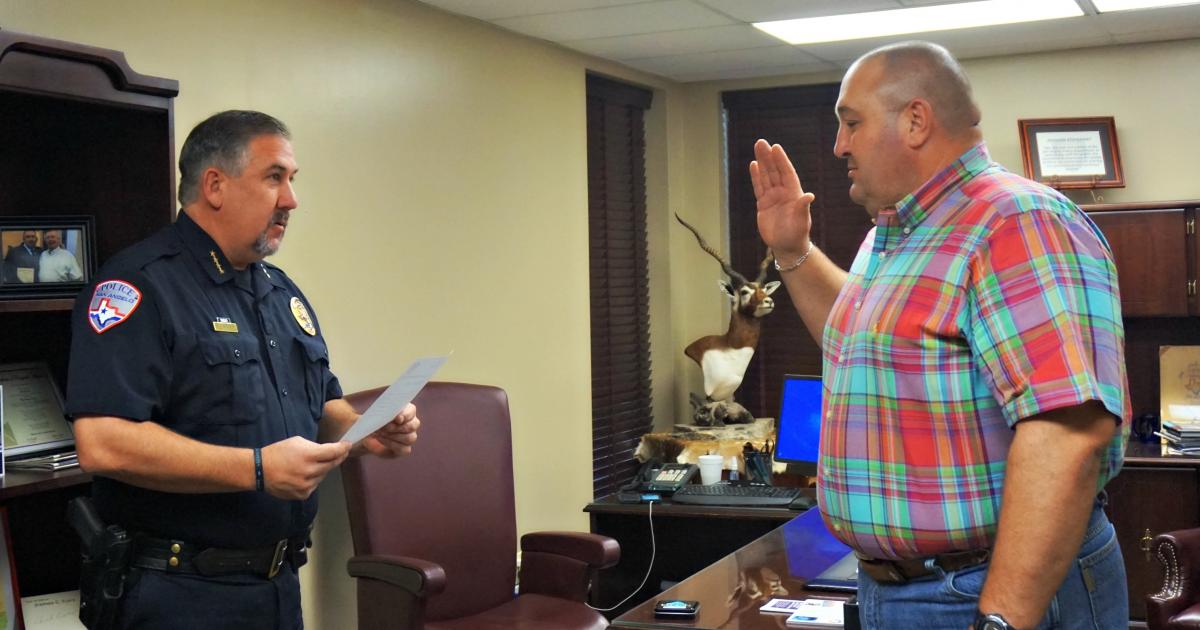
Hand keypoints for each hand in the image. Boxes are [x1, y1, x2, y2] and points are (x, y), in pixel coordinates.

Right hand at [261, 436, 350, 499]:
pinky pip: (315, 485)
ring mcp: (307, 485)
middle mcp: (309, 472)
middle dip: (338, 457)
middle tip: (342, 453)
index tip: (348, 445)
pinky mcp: (303, 494)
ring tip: (312, 464)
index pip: (333, 452)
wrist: (260, 471)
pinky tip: (304, 474)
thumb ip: (315, 447)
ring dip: (323, 469)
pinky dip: (313, 479)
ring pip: (323, 475)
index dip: (343, 448)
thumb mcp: (297, 442)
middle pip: (332, 465)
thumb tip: (328, 451)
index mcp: (308, 456)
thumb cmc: (278, 453)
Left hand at [352, 403, 418, 457]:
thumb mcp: (374, 415)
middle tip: (384, 427)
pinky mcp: (405, 449)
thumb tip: (385, 415)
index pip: (412, 411)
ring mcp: (410, 437)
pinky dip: (392, 445)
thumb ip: (382, 413)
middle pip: (413, 426)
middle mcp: (412, 424)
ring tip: (380, 433)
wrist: (367, 435)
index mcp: (407, 411)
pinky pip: (404, 449)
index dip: (406, 415)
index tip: (397, 418)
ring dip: (393, 436)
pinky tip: (382, 440)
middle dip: (397, 427)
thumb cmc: (373, 421)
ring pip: (410, 438)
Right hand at [749, 139, 815, 259]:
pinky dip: (756, 176)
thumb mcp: (801, 221)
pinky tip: (754, 165)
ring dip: (762, 162)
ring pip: (766, 176)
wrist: (787, 247)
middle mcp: (783, 192)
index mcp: (794, 193)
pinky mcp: (763, 204)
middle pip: (774, 171)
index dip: (781, 160)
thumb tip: (809, 196)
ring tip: (757, 148)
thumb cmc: (797, 234)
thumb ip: (803, 207)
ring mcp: (773, 197)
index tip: (776, 148)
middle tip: (762, 142)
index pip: (786, 173)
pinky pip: (759, 187)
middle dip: (769, 157)